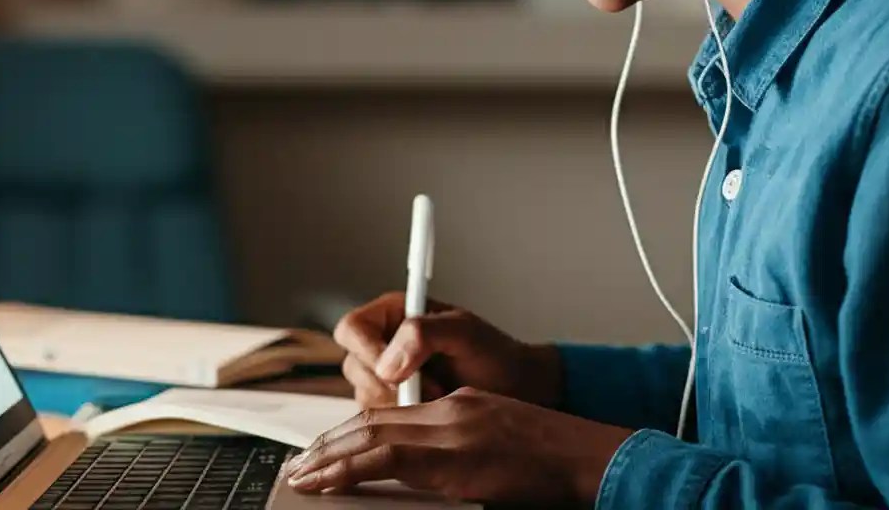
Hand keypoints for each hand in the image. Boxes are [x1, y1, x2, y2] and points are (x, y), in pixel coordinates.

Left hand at [285, 387, 631, 507]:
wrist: (588, 457)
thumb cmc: (556, 459)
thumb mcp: (501, 444)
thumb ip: (462, 450)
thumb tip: (434, 473)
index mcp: (457, 407)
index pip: (389, 417)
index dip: (351, 434)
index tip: (325, 451)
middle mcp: (446, 412)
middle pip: (372, 423)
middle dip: (330, 446)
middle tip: (300, 466)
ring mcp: (447, 432)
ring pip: (370, 438)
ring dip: (330, 458)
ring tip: (302, 476)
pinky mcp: (452, 458)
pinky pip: (386, 461)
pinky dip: (350, 470)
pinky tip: (328, 482)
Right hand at [333, 293, 562, 408]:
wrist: (516, 389)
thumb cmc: (495, 355)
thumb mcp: (464, 333)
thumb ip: (423, 334)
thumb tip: (387, 364)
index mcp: (393, 314)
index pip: (353, 329)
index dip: (367, 351)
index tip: (397, 373)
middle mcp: (382, 343)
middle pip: (354, 367)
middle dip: (389, 386)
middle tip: (431, 391)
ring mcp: (385, 377)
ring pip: (363, 396)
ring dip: (399, 406)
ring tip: (439, 399)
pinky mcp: (393, 405)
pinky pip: (379, 419)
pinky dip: (404, 421)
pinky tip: (433, 412)